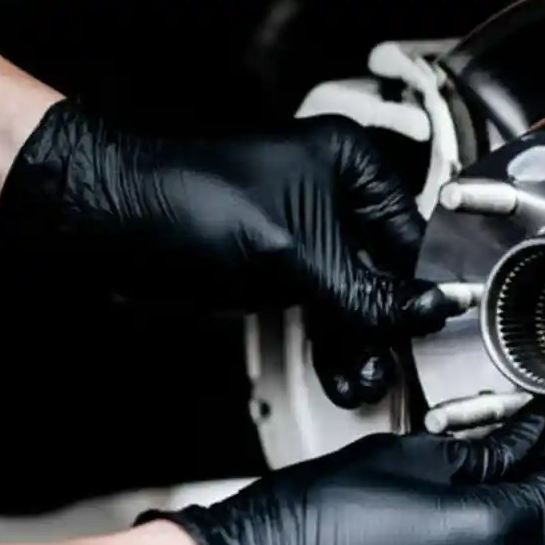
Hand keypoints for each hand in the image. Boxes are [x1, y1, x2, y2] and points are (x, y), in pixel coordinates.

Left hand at [0, 99, 461, 407]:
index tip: (437, 333)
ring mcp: (309, 240)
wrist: (107, 225)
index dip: (424, 289)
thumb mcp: (295, 253)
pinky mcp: (284, 274)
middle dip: (390, 326)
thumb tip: (426, 310)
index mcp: (351, 167)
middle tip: (394, 364)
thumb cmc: (186, 202)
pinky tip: (343, 373)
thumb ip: (366, 292)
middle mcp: (336, 198)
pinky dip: (336, 345)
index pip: (414, 236)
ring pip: (360, 302)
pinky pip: (328, 315)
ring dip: (364, 345)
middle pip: (390, 274)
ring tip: (363, 378)